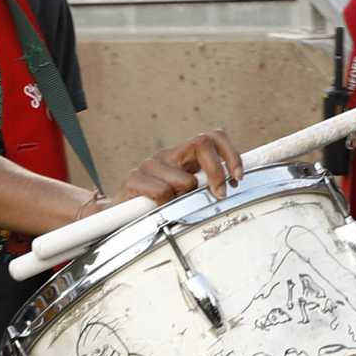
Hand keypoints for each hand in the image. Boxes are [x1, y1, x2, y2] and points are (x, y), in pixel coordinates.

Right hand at [112, 129, 241, 207]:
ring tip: (172, 207)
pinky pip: (163, 192)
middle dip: (217, 172)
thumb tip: (234, 185)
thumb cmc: (157, 207)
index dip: (230, 154)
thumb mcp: (186, 195)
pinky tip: (156, 209)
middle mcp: (167, 155)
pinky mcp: (134, 179)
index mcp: (182, 156)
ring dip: (185, 198)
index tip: (238, 178)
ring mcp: (149, 165)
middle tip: (218, 195)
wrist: (117, 218)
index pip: (212, 138)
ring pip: (185, 180)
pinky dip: (165, 205)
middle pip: (202, 143)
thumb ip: (205, 186)